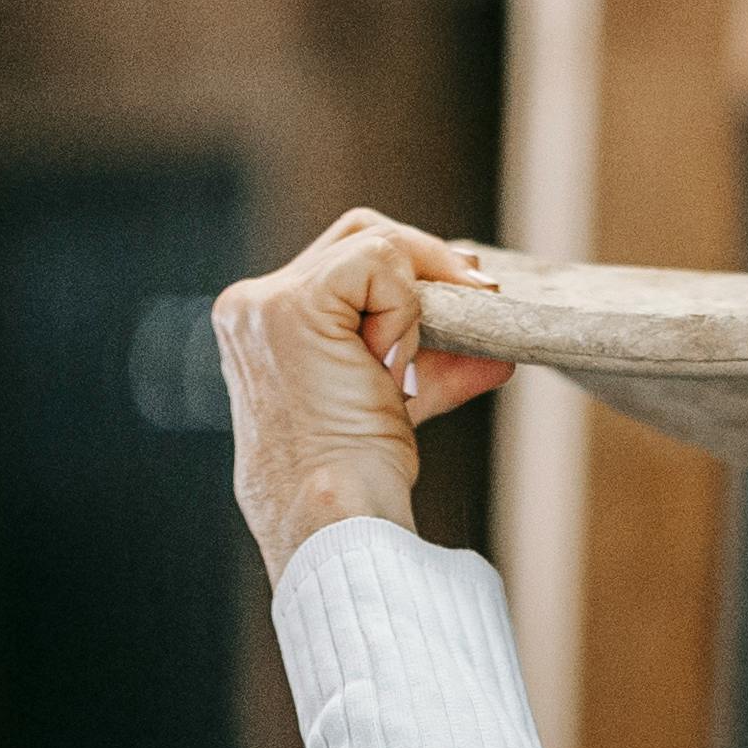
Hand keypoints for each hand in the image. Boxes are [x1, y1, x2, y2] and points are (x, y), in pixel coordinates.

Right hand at [217, 209, 511, 561]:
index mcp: (264, 328)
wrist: (341, 513)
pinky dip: (405, 307)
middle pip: (355, 234)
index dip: (408, 272)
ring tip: (411, 361)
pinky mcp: (291, 306)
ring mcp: (264, 304)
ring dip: (416, 296)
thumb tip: (495, 351)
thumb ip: (433, 365)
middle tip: (477, 290)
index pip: (343, 262)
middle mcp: (252, 308)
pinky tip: (394, 361)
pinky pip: (377, 263)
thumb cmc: (358, 479)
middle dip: (424, 258)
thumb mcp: (398, 402)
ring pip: (371, 242)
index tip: (462, 297)